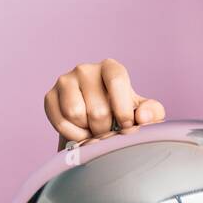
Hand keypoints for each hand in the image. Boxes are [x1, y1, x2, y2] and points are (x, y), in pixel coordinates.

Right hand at [44, 58, 165, 149]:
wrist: (96, 119)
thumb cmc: (122, 112)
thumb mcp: (142, 112)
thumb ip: (152, 112)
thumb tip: (142, 116)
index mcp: (111, 67)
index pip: (117, 81)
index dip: (123, 110)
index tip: (126, 126)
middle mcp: (86, 69)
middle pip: (97, 108)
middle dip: (106, 128)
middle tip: (109, 130)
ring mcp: (65, 80)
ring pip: (76, 114)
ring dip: (88, 131)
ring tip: (95, 130)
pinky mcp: (49, 96)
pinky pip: (61, 121)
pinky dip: (73, 134)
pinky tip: (81, 132)